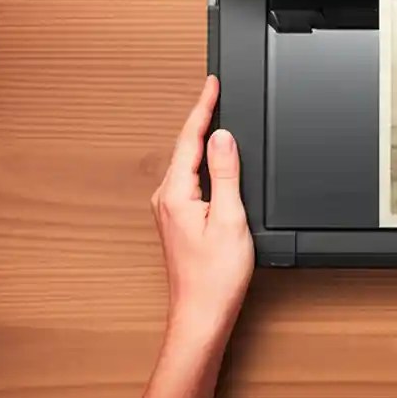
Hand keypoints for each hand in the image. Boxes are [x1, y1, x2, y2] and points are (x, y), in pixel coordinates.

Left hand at [150, 75, 253, 343]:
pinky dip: (202, 161)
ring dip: (201, 139)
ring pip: (187, 163)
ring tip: (214, 116)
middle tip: (215, 91)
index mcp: (176, 194)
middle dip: (201, 118)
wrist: (202, 314)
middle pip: (185, 147)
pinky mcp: (177, 220)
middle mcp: (167, 199)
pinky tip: (212, 159)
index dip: (203, 108)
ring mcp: (170, 210)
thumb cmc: (216, 277)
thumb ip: (226, 174)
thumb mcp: (229, 218)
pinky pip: (189, 178)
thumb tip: (222, 138)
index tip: (212, 84)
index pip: (190, 139)